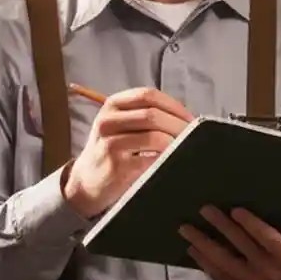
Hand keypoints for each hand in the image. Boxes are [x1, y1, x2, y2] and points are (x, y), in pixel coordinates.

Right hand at [62, 86, 192, 218]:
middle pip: (153, 115)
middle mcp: (108, 121)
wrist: (85, 184)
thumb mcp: (119, 126)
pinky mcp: (117, 166)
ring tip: (187, 148)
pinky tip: (174, 161)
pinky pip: (152, 159)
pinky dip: (168, 158)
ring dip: (177, 142)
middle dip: (180, 125)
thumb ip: (146, 116)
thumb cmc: (111, 151)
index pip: (149, 95)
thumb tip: (187, 118)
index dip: (174, 105)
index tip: (191, 118)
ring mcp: (111, 143)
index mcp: (112, 105)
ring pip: (155, 136)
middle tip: (196, 136)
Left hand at [180, 208, 280, 279]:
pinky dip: (204, 263)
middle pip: (240, 246)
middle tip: (205, 209)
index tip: (235, 210)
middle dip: (221, 227)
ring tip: (187, 229)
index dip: (250, 225)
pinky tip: (192, 249)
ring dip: (203, 245)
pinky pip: (218, 277)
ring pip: (223, 263)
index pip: (266, 239)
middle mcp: (266, 270)